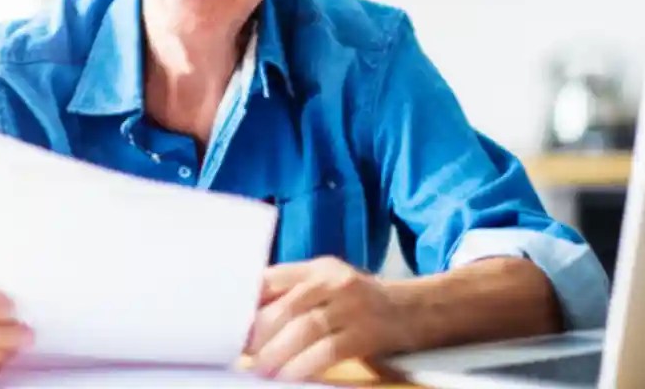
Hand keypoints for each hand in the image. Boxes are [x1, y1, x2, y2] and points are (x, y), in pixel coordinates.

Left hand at [246, 257, 408, 380]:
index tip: (229, 326)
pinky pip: (328, 351)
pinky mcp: (366, 333)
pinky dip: (304, 365)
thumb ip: (292, 294)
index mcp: (317, 268)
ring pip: (305, 329)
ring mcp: (352, 306)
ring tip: (261, 371)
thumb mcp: (328, 285)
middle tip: (244, 355)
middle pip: (286, 307)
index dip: (247, 304)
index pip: (272, 279)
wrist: (414, 310)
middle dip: (260, 335)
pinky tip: (290, 377)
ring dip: (278, 354)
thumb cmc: (359, 302)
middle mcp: (333, 281)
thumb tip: (247, 322)